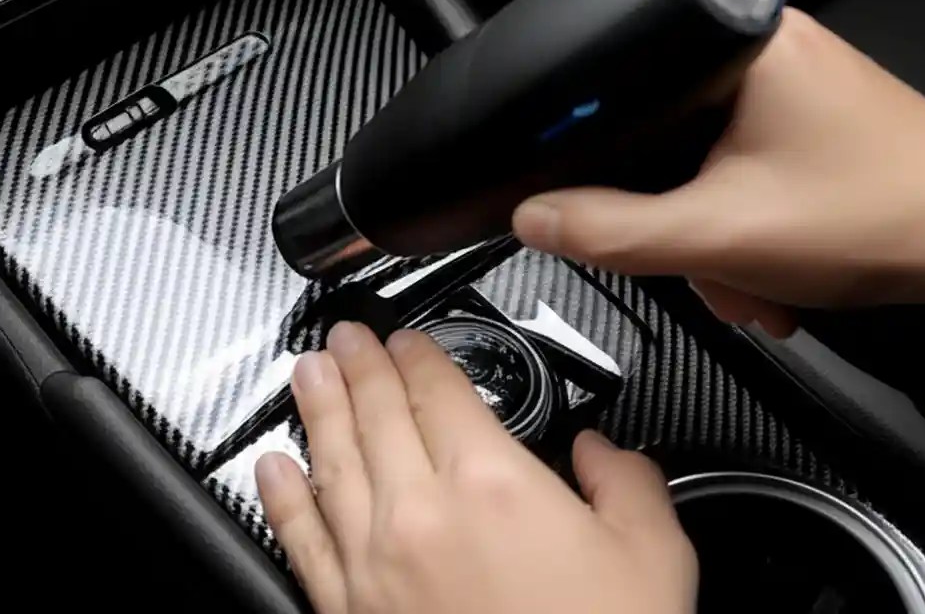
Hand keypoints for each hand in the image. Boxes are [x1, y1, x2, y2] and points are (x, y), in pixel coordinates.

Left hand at [255, 322, 695, 613]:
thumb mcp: (652, 555)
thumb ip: (627, 481)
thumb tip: (604, 453)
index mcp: (493, 484)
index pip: (439, 390)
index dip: (418, 353)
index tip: (406, 338)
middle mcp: (422, 514)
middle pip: (377, 413)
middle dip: (359, 365)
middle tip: (346, 337)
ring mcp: (376, 563)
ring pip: (333, 461)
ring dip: (316, 407)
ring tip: (307, 371)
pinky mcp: (348, 609)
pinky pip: (302, 538)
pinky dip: (281, 496)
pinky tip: (272, 467)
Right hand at [512, 8, 924, 335]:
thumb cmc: (885, 218)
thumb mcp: (719, 235)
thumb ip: (613, 232)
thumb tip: (536, 218)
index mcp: (738, 45)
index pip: (620, 92)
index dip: (603, 162)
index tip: (615, 208)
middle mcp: (766, 54)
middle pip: (658, 142)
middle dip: (675, 223)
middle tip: (711, 258)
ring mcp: (790, 91)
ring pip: (697, 168)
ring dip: (710, 237)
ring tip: (752, 273)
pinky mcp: (806, 127)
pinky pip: (735, 174)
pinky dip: (741, 228)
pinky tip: (768, 263)